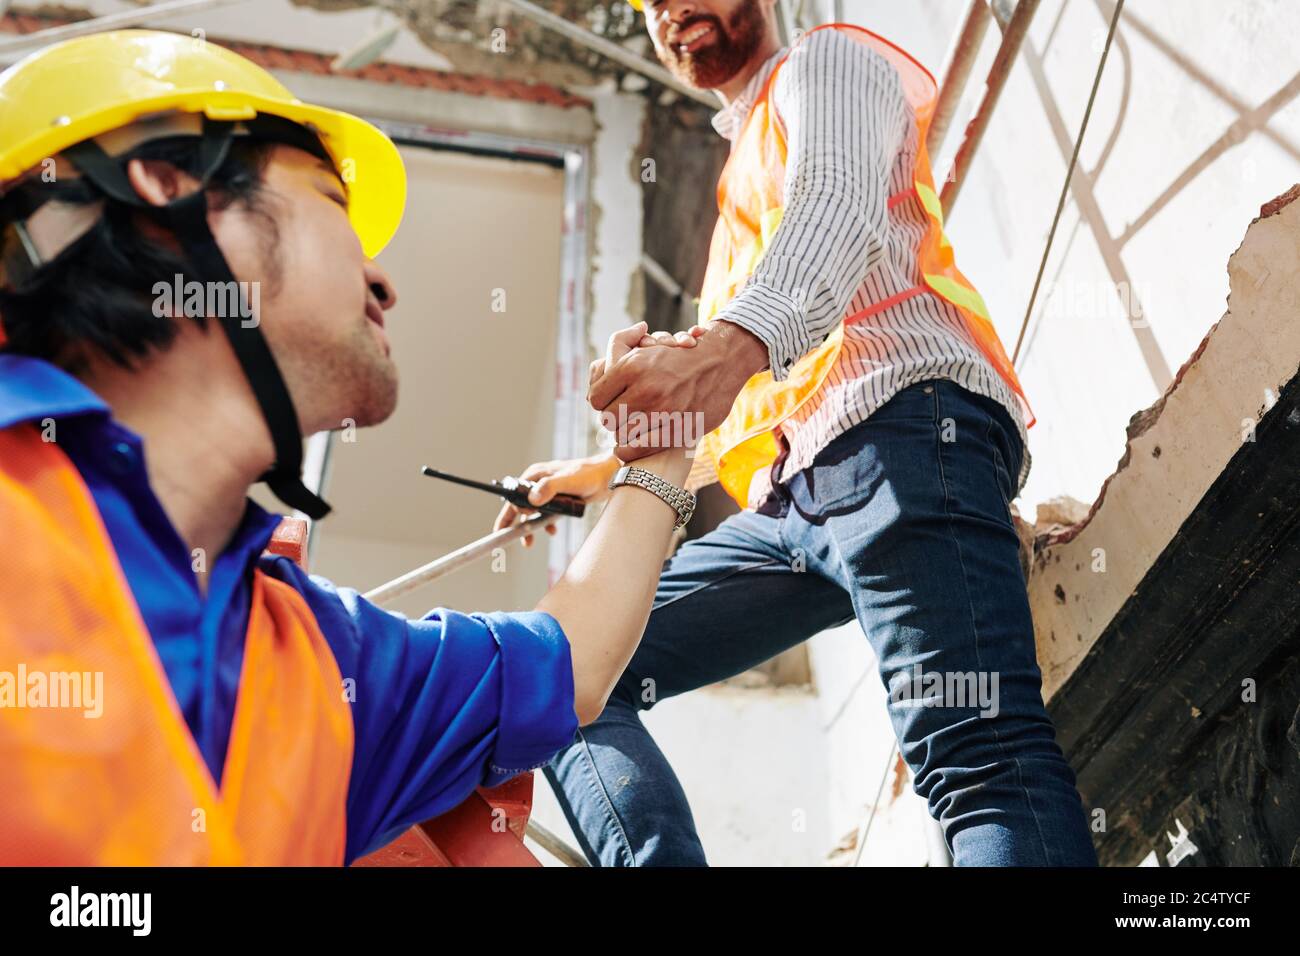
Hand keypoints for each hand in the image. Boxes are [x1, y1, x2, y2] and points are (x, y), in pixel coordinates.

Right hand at [492, 453, 619, 546]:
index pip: (515, 494)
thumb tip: (532, 500)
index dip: (510, 512)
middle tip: (506, 538)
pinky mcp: (558, 499)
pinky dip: (545, 524)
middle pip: (519, 504)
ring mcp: (548, 491)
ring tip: (528, 542)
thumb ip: (549, 487)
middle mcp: (538, 482)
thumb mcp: (568, 480)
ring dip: (529, 527)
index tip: (505, 528)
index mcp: (536, 475)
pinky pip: (546, 514)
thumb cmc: (589, 474)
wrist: (608, 477)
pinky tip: (551, 531)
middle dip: (514, 523)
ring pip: (532, 512)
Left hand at [588, 320, 768, 460]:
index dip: (601, 402)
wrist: (721, 361)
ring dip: (623, 433)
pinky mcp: (677, 430)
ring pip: (623, 435)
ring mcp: (663, 411)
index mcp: (633, 366)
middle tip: (620, 416)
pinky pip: (639, 448)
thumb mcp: (646, 346)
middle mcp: (647, 389)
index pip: (596, 398)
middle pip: (607, 419)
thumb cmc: (678, 354)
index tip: (609, 403)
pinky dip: (628, 450)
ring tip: (629, 428)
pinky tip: (627, 447)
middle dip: (612, 418)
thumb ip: (617, 352)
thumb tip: (595, 373)